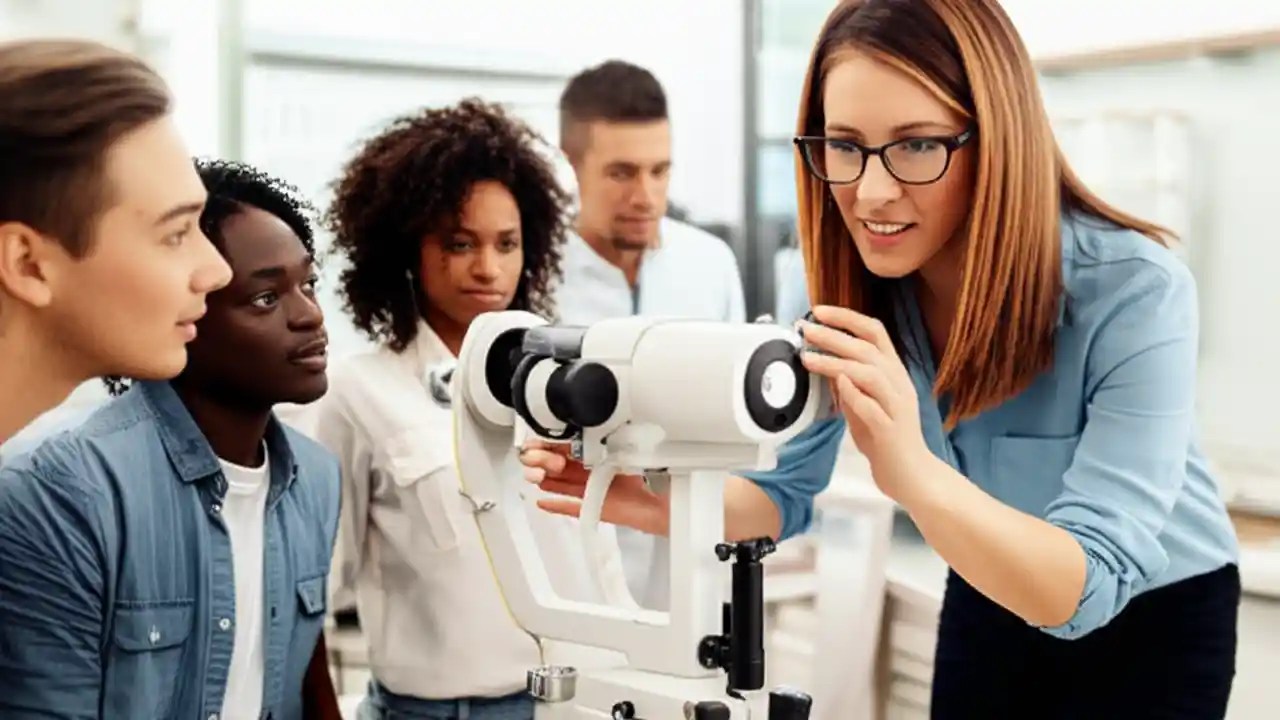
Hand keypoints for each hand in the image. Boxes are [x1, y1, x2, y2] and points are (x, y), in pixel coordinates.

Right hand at [519, 440, 669, 535]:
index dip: (549, 443)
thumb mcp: (626, 446)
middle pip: (558, 463)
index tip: (537, 441)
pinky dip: (556, 505)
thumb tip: (592, 422)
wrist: (666, 501)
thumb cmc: (653, 472)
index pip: (566, 445)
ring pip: (560, 483)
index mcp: (599, 452)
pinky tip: (543, 502)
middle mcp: (593, 469)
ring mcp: (592, 489)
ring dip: (545, 478)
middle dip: (544, 459)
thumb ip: (609, 437)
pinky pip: (571, 507)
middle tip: (545, 460)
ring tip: (536, 475)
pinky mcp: (595, 507)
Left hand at [799, 305, 931, 501]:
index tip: (820, 311)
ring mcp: (896, 406)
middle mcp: (898, 384)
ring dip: (836, 362)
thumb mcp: (863, 403)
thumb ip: (848, 383)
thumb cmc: (885, 439)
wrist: (911, 475)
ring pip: (870, 374)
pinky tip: (838, 384)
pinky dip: (854, 393)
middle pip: (868, 349)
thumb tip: (824, 361)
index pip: (875, 333)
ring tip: (808, 358)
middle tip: (806, 329)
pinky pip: (873, 407)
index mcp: (893, 373)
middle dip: (834, 335)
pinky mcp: (891, 430)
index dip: (848, 318)